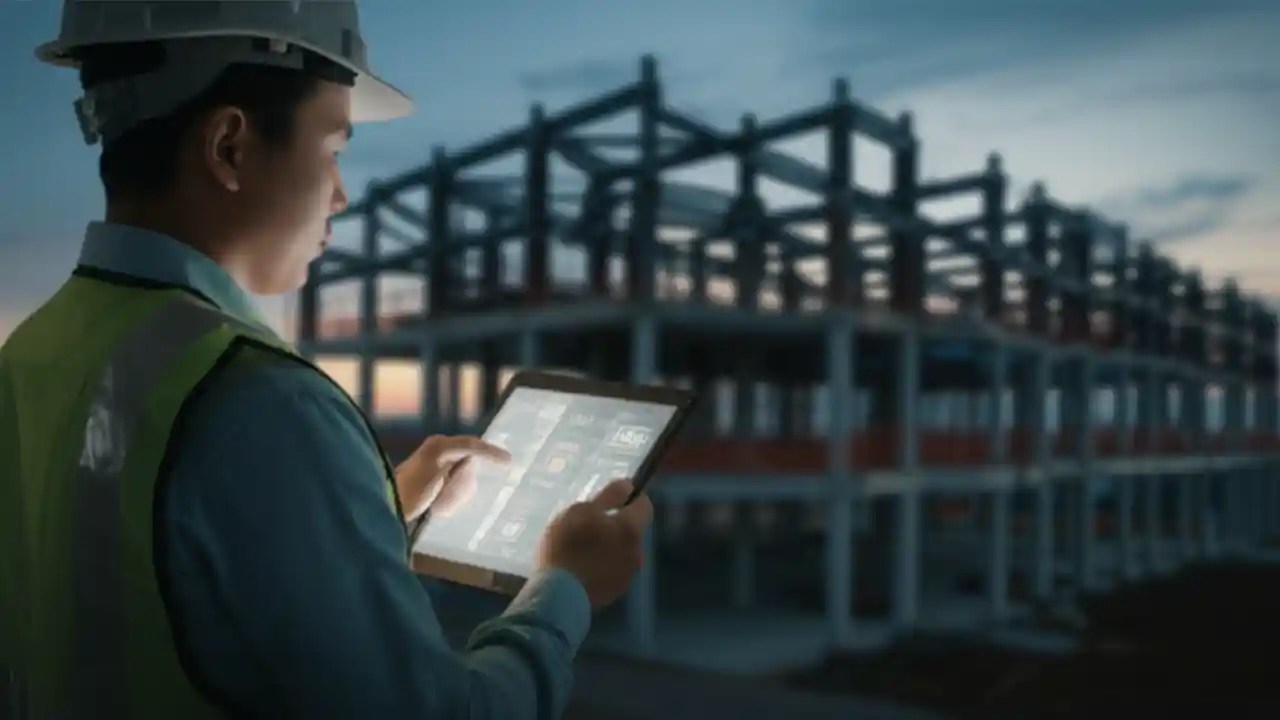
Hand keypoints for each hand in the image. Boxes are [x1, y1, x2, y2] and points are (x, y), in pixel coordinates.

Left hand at [395, 435, 510, 521]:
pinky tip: (439, 506)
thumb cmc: (411, 494)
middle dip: (463, 484)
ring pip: (464, 474)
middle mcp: (440, 447)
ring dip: (457, 492)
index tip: (509, 462)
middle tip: (449, 500)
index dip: (492, 453)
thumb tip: (472, 462)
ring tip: (439, 506)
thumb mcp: (437, 483)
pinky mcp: (436, 472)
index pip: (473, 445)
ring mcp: (438, 459)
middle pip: (470, 461)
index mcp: (440, 446)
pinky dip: (453, 494)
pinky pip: (456, 481)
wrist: (387, 504)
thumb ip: (459, 472)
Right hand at [535, 478, 653, 609]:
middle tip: (587, 525)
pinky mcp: (616, 592)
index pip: (644, 505)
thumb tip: (628, 485)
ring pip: (623, 550)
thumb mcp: (582, 511)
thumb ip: (608, 496)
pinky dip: (603, 565)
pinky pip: (614, 570)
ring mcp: (628, 574)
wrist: (558, 595)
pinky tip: (582, 568)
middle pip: (632, 529)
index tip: (610, 499)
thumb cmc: (567, 545)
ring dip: (610, 546)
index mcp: (631, 529)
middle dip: (616, 524)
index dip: (630, 498)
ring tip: (581, 549)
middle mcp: (637, 551)